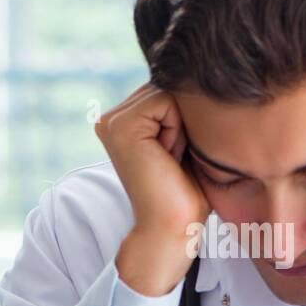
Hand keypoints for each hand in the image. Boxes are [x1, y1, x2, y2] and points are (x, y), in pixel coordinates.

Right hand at [95, 83, 209, 294]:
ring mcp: (112, 121)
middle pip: (166, 88)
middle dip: (182, 120)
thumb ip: (177, 111)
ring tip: (170, 158)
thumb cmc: (185, 192)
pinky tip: (168, 156)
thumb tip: (195, 78)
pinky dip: (178, 129)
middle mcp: (110, 118)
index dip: (183, 118)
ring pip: (167, 93)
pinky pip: (166, 102)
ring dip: (181, 126)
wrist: (172, 228)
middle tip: (173, 159)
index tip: (175, 155)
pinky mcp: (122, 127)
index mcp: (121, 121)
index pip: (165, 90)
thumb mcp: (182, 141)